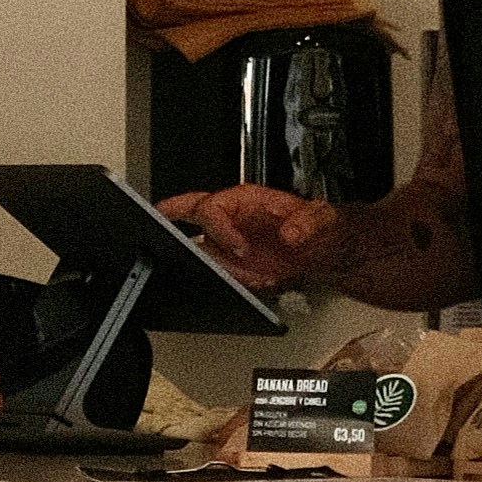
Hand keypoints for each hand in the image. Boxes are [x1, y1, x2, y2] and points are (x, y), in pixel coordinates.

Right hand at [159, 185, 338, 293]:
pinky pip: (220, 274)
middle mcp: (231, 219)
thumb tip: (291, 232)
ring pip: (202, 253)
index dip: (219, 228)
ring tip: (255, 274)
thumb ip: (309, 223)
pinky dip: (237, 281)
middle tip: (156, 229)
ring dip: (220, 268)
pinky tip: (262, 279)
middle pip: (188, 214)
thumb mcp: (322, 219)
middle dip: (168, 220)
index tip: (239, 248)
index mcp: (245, 201)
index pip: (212, 208)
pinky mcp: (234, 265)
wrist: (326, 252)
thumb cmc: (320, 227)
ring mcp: (229, 243)